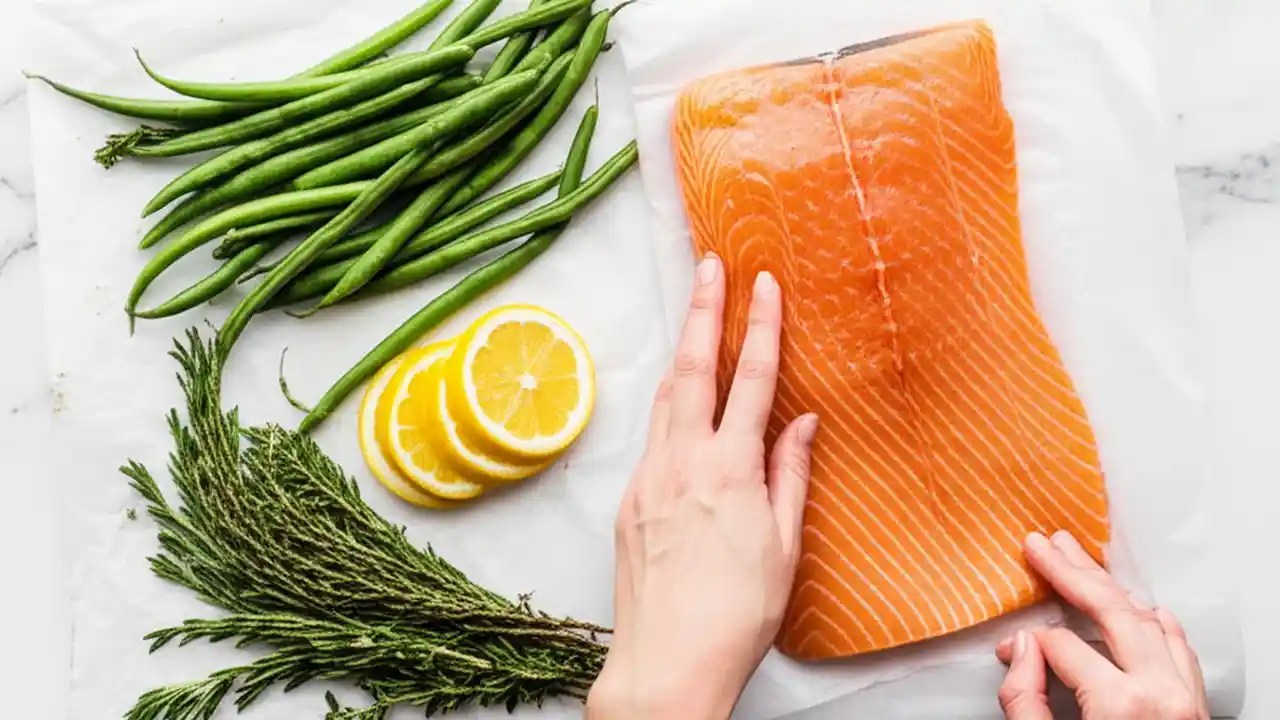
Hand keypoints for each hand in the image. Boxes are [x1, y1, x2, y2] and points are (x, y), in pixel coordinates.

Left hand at [586, 254, 818, 719]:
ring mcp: (649, 478)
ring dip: (683, 352)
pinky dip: (668, 405)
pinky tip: (679, 401)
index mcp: (731, 471)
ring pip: (666, 397)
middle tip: (710, 265)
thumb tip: (802, 423)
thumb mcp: (784, 547)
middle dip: (704, 309)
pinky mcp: (628, 500)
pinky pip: (652, 436)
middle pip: (695, 368)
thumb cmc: (736, 616)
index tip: (764, 284)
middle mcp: (683, 463)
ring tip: (694, 315)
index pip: (751, 380)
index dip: (760, 325)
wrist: (667, 662)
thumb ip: (791, 475)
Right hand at [997, 531, 1208, 719]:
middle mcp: (1160, 691)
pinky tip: (1139, 607)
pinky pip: (1179, 647)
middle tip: (1044, 546)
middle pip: (1111, 611)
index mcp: (1120, 703)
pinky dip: (1156, 622)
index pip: (1061, 644)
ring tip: (1082, 565)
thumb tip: (1022, 650)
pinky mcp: (1197, 706)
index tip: (1010, 650)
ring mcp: (1185, 698)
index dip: (1028, 641)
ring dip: (1112, 589)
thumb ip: (1026, 700)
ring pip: (1149, 621)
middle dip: (1072, 572)